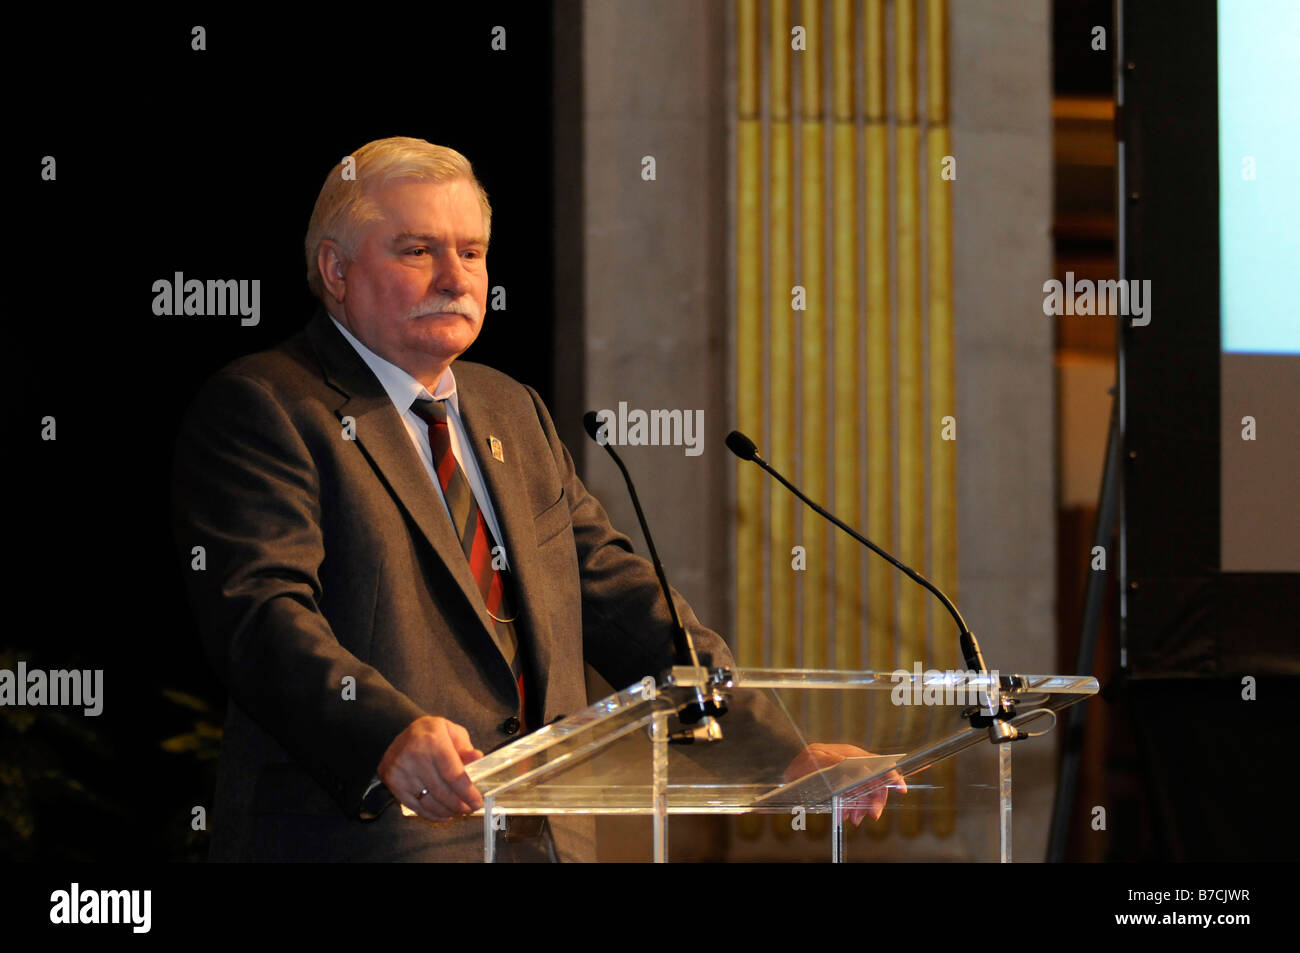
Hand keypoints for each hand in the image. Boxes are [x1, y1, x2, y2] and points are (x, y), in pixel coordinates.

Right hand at [378, 715, 483, 821]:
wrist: (404, 734)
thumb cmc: (432, 734)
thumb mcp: (452, 732)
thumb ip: (465, 748)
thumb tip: (477, 758)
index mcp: (433, 741)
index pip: (453, 775)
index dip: (467, 792)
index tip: (477, 802)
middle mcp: (414, 756)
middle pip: (441, 791)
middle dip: (459, 805)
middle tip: (470, 809)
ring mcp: (401, 771)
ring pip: (428, 802)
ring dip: (447, 811)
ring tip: (458, 812)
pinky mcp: (393, 782)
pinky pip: (415, 806)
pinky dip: (431, 814)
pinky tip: (443, 814)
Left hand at [782, 742, 906, 824]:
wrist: (788, 767)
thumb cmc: (802, 760)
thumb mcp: (815, 759)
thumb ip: (835, 763)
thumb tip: (858, 768)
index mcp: (852, 756)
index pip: (879, 763)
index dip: (892, 775)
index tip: (901, 789)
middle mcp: (855, 766)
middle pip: (875, 783)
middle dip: (875, 800)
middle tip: (871, 816)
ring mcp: (850, 777)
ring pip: (865, 794)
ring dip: (862, 808)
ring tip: (853, 818)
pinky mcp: (844, 788)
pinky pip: (854, 800)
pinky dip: (852, 809)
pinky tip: (845, 816)